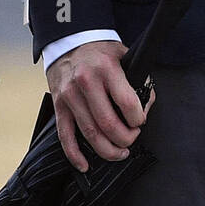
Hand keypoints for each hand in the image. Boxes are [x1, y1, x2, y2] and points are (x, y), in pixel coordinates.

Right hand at [47, 40, 152, 171]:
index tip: (140, 121)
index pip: (127, 102)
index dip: (138, 119)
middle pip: (108, 124)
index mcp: (106, 68)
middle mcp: (86, 82)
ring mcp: (70, 96)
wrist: (68, 41)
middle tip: (132, 138)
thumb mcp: (123, 56)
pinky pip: (65, 136)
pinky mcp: (59, 106)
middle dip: (126, 139)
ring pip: (90, 134)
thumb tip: (145, 107)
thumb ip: (137, 79)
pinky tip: (85, 164)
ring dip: (108, 150)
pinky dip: (75, 154)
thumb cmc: (99, 51)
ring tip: (119, 152)